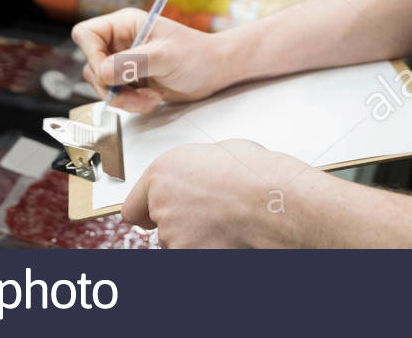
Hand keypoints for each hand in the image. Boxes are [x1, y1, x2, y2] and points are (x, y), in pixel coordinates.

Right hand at [72, 8, 230, 113]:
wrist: (214, 71)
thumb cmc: (197, 54)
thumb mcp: (166, 56)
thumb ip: (133, 63)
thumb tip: (103, 71)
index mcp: (125, 24)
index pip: (86, 34)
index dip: (92, 56)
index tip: (110, 74)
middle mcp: (120, 42)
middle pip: (91, 65)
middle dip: (112, 86)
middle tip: (136, 93)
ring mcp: (124, 62)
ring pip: (102, 85)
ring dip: (123, 99)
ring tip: (150, 98)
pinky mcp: (130, 80)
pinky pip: (116, 96)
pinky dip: (131, 104)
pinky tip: (152, 99)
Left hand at [121, 139, 321, 247]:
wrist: (277, 204)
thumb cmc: (259, 177)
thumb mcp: (220, 154)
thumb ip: (194, 169)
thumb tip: (198, 177)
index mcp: (163, 173)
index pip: (134, 207)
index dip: (150, 212)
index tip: (155, 217)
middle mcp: (162, 206)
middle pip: (162, 226)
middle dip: (182, 223)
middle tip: (213, 215)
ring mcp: (174, 237)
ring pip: (180, 245)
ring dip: (197, 239)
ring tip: (229, 225)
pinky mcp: (187, 258)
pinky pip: (193, 255)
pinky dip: (208, 250)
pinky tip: (230, 240)